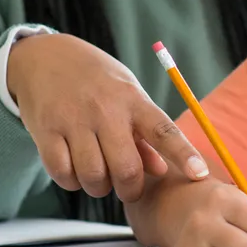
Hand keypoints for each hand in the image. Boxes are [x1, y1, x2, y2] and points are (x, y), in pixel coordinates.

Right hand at [7, 33, 208, 202]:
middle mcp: (105, 110)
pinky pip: (62, 174)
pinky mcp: (46, 130)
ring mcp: (74, 120)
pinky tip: (73, 168)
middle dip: (130, 190)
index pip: (164, 130)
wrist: (46, 56)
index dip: (184, 154)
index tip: (200, 174)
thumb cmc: (96, 80)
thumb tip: (161, 169)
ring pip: (93, 177)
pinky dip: (70, 181)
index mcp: (133, 100)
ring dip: (98, 187)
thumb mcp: (127, 94)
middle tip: (127, 187)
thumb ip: (143, 133)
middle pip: (126, 169)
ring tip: (98, 176)